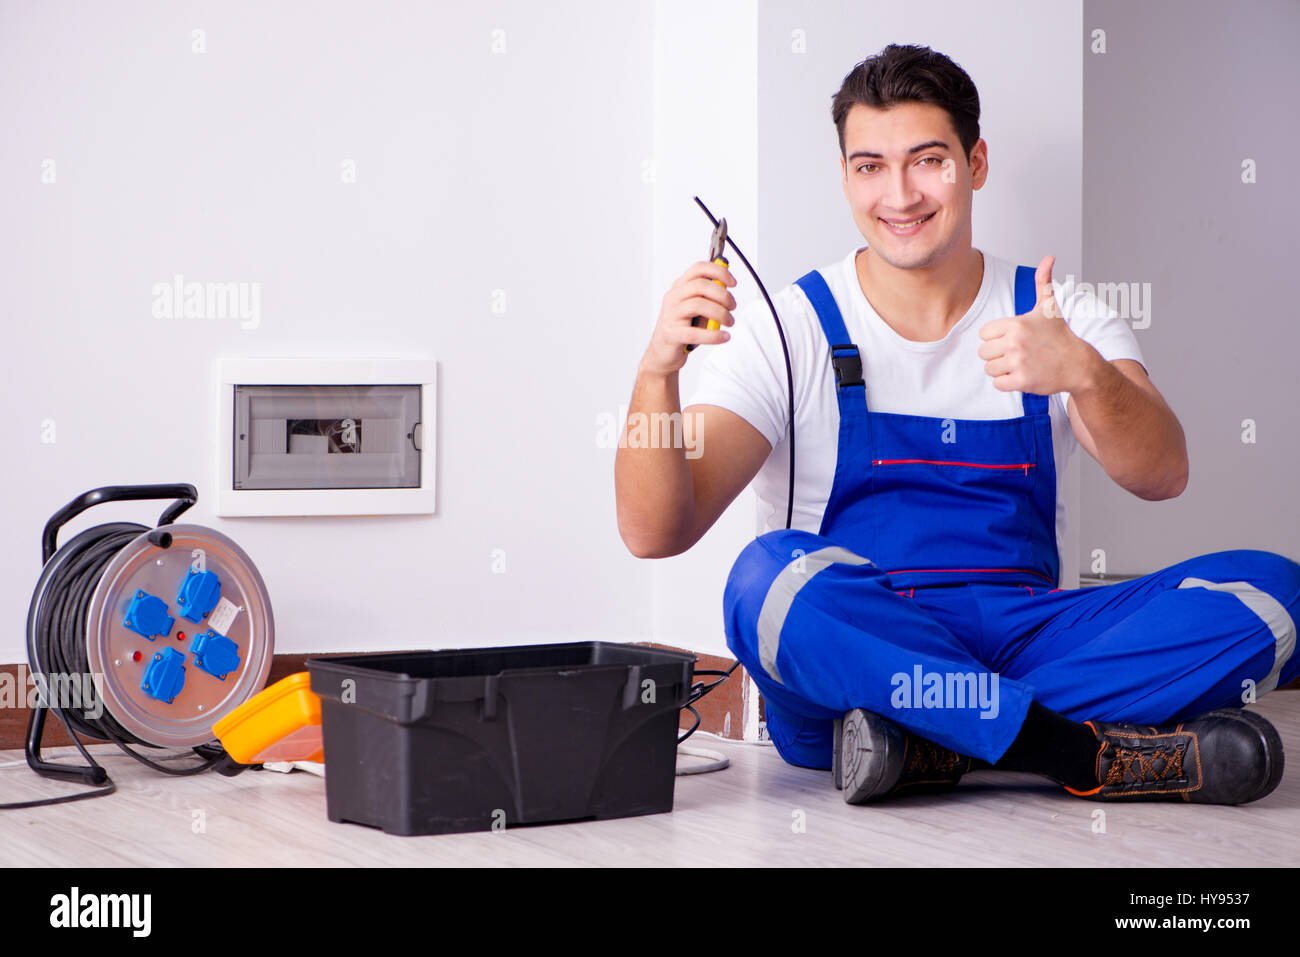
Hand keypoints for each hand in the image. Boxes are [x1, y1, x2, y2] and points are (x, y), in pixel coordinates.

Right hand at [639, 261, 735, 377]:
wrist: (663, 352)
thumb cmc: (682, 328)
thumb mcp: (696, 307)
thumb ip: (709, 296)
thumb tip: (726, 285)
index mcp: (680, 287)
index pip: (699, 268)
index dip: (719, 272)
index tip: (733, 283)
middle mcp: (673, 297)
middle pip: (700, 285)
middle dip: (723, 295)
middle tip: (732, 307)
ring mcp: (670, 315)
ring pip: (698, 305)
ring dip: (720, 313)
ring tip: (729, 322)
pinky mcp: (671, 334)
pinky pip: (695, 333)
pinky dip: (714, 335)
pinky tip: (724, 337)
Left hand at [977, 254, 1087, 394]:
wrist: (1078, 364)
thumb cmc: (1060, 336)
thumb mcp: (1050, 307)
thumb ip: (1043, 282)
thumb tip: (1049, 257)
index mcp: (1016, 324)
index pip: (984, 334)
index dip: (996, 338)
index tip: (1013, 339)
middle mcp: (1015, 342)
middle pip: (983, 352)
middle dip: (997, 355)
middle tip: (1017, 354)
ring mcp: (1018, 362)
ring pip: (989, 369)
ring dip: (1002, 369)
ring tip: (1020, 364)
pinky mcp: (1022, 381)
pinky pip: (997, 384)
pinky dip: (1007, 383)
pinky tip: (1022, 375)